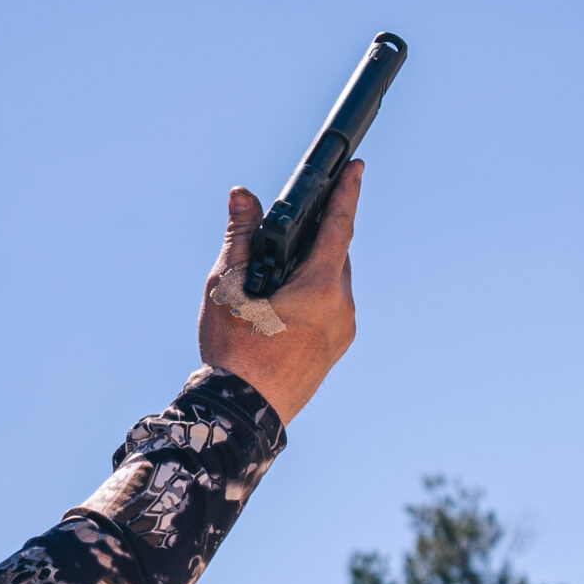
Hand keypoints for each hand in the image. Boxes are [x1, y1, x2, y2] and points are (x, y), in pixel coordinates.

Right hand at [196, 161, 361, 423]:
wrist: (243, 415)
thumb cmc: (234, 352)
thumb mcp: (227, 288)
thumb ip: (239, 237)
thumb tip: (243, 195)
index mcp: (321, 286)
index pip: (339, 226)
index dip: (346, 193)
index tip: (356, 168)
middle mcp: (342, 307)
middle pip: (334, 255)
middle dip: (313, 238)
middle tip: (285, 230)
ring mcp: (343, 332)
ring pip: (332, 283)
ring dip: (310, 269)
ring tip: (274, 275)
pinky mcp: (335, 351)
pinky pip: (330, 308)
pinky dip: (312, 295)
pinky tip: (283, 304)